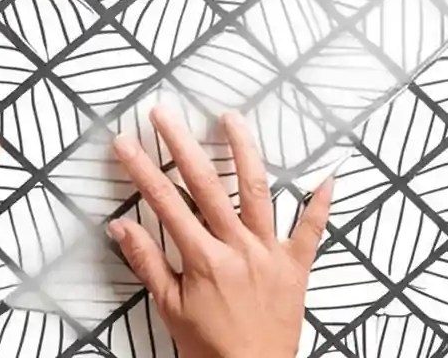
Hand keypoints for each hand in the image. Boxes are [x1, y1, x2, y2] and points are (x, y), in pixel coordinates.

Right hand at [109, 108, 332, 357]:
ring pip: (258, 191)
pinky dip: (320, 203)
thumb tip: (121, 226)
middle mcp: (238, 248)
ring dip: (244, 150)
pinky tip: (326, 175)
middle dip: (181, 145)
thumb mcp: (171, 309)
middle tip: (164, 114)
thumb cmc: (211, 350)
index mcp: (204, 260)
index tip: (126, 143)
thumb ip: (147, 263)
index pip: (166, 204)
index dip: (143, 170)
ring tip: (231, 118)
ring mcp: (270, 253)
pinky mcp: (296, 265)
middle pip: (207, 185)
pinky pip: (311, 229)